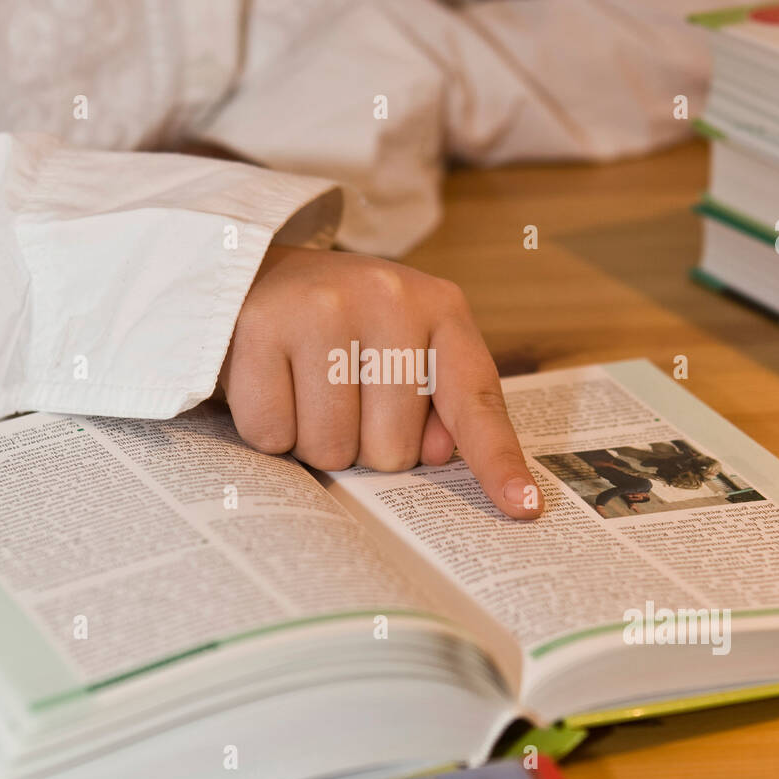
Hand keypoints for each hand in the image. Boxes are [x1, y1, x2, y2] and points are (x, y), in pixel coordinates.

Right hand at [220, 246, 542, 519]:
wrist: (255, 269)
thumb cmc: (341, 327)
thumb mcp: (405, 348)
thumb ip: (439, 402)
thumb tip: (438, 454)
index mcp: (439, 309)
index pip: (475, 401)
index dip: (498, 462)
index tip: (524, 509)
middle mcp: (388, 299)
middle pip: (391, 450)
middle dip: (362, 447)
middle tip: (342, 400)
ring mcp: (322, 308)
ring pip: (330, 449)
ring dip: (313, 442)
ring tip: (304, 392)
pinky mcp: (261, 326)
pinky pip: (273, 434)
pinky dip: (269, 431)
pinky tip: (271, 386)